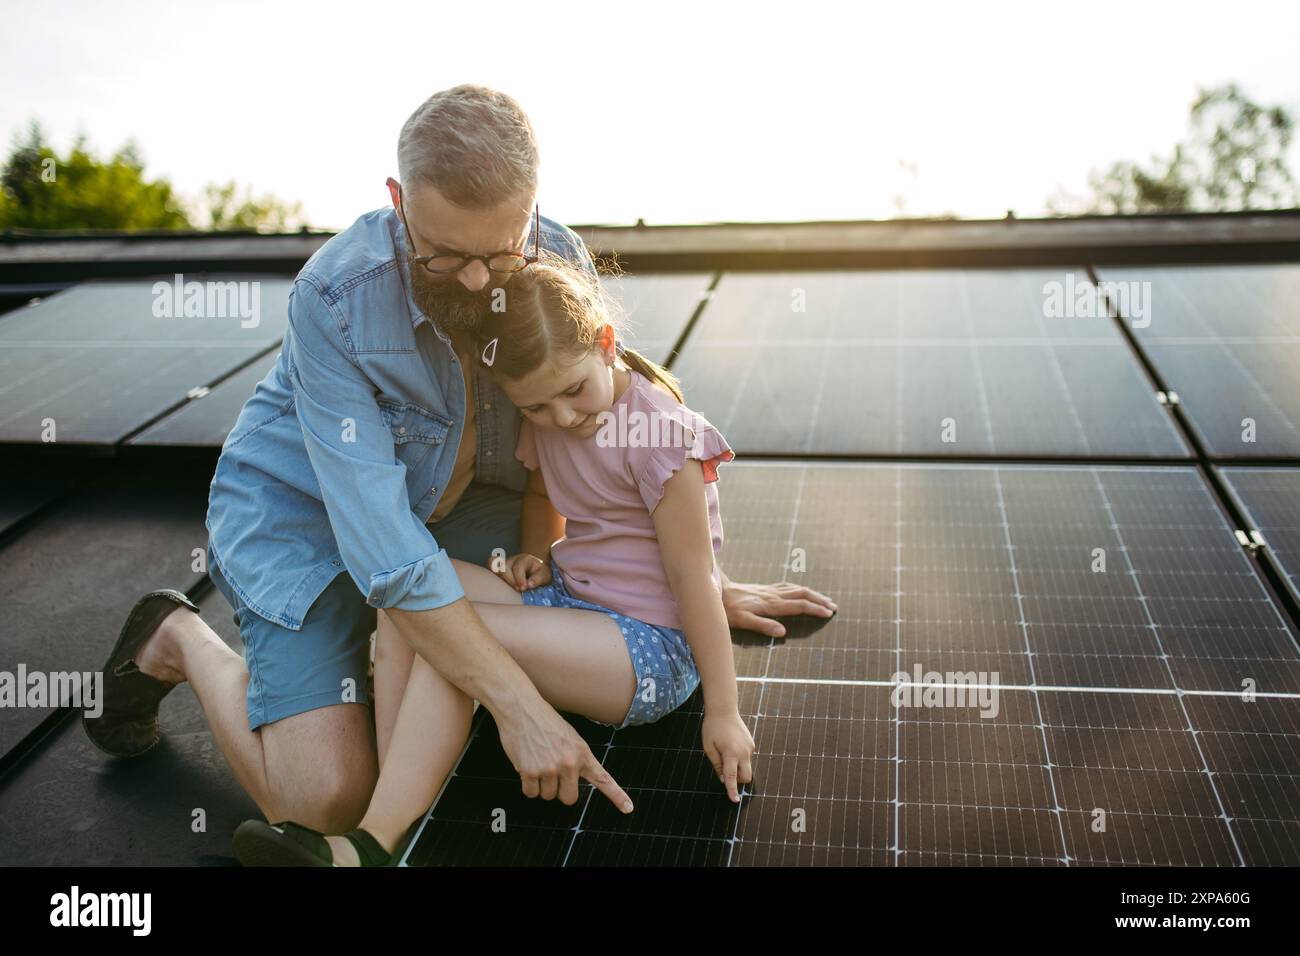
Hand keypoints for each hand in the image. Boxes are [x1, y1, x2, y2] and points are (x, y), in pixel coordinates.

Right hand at [492, 552, 551, 590]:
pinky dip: (492, 574)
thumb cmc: (540, 575)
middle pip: (504, 567)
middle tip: (518, 589)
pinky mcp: (498, 569)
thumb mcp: (545, 576)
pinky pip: (490, 566)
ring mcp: (504, 563)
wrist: (536, 573)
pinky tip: (500, 585)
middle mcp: (513, 559)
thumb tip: (529, 584)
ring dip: (500, 578)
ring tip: (508, 588)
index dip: (520, 578)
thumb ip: (539, 579)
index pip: (518, 567)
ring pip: (494, 565)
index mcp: (525, 559)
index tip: (524, 588)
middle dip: (510, 580)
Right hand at [495, 696, 633, 813]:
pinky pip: (530, 793)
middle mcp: (568, 763)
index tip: (628, 808)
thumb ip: (576, 759)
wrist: (521, 709)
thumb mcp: (570, 737)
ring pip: (547, 796)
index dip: (617, 796)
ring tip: (538, 762)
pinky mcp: (530, 772)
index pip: (603, 779)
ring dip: (541, 785)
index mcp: (582, 753)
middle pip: (569, 798)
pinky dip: (528, 785)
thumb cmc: (544, 721)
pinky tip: (527, 765)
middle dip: (560, 791)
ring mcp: (549, 769)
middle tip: (553, 775)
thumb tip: (573, 780)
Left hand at [701, 710, 755, 802]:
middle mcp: (743, 752)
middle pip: (746, 777)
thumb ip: (716, 765)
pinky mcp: (751, 744)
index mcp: (731, 753)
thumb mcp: (708, 747)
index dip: (732, 790)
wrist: (724, 709)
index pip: (732, 777)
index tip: (734, 800)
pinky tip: (730, 747)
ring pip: (747, 768)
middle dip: (738, 780)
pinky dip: (740, 760)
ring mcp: (749, 748)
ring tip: (725, 754)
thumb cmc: (712, 728)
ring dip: (738, 769)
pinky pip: (747, 758)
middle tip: (725, 772)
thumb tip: (722, 779)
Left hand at [719, 573, 836, 637]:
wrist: (718, 592)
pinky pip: (788, 586)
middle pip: (803, 594)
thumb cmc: (729, 610)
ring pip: (797, 589)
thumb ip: (763, 626)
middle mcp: (774, 595)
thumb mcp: (743, 621)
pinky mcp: (765, 588)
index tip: (828, 613)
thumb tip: (782, 631)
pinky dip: (800, 589)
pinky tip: (802, 591)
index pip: (799, 605)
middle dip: (819, 600)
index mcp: (772, 605)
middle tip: (833, 606)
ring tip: (824, 599)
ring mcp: (770, 590)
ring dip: (812, 593)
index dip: (815, 609)